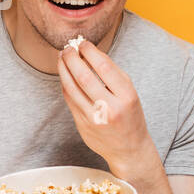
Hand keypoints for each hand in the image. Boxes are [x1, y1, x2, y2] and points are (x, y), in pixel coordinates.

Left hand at [58, 39, 153, 169]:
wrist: (129, 149)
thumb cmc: (130, 117)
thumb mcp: (130, 93)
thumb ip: (112, 75)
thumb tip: (89, 53)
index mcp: (127, 97)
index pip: (104, 67)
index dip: (90, 52)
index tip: (83, 43)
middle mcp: (110, 108)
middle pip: (84, 76)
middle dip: (72, 58)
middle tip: (68, 48)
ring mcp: (94, 118)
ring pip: (72, 88)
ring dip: (64, 69)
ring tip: (62, 58)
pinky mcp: (82, 124)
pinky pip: (69, 99)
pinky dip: (65, 84)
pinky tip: (65, 75)